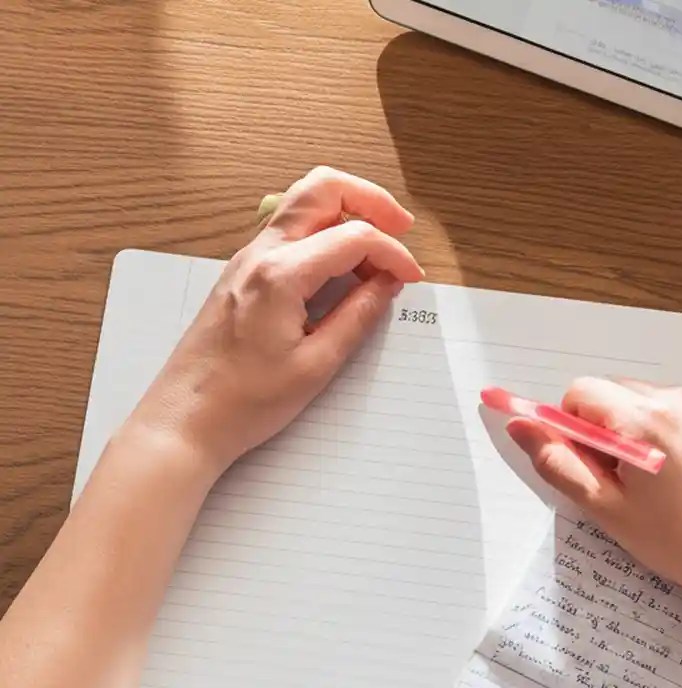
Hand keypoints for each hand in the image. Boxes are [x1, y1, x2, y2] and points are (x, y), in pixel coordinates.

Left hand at [126, 167, 424, 474]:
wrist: (185, 420)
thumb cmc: (243, 401)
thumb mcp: (316, 365)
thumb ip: (358, 317)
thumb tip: (387, 284)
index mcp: (280, 275)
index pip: (354, 237)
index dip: (393, 253)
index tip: (412, 277)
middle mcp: (260, 254)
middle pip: (322, 188)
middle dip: (370, 199)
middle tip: (402, 227)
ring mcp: (248, 260)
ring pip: (304, 203)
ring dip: (347, 211)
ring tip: (378, 246)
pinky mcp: (244, 273)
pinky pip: (291, 231)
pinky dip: (326, 233)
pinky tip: (345, 268)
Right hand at [506, 378, 681, 608]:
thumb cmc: (681, 542)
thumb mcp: (607, 509)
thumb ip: (558, 463)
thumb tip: (522, 428)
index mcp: (643, 418)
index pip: (580, 392)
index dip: (569, 427)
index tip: (580, 464)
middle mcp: (676, 399)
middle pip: (612, 392)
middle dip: (601, 428)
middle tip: (614, 481)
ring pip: (643, 400)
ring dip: (631, 430)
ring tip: (649, 485)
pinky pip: (675, 411)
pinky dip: (662, 433)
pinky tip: (676, 479)